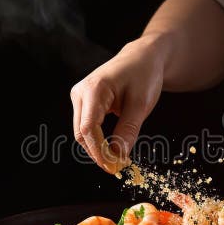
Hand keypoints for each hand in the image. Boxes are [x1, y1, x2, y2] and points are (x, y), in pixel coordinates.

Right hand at [70, 34, 166, 172]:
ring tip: (118, 159)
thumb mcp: (141, 104)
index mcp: (94, 89)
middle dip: (98, 153)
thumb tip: (118, 157)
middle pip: (81, 133)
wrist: (143, 57)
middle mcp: (80, 92)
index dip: (98, 151)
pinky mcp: (83, 101)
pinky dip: (98, 139)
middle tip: (118, 167)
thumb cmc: (144, 75)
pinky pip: (86, 125)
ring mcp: (79, 96)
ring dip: (97, 147)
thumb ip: (128, 130)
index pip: (88, 129)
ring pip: (82, 131)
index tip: (113, 167)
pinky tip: (112, 147)